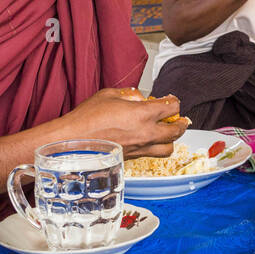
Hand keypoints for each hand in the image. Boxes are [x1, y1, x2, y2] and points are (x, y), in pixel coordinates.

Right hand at [64, 88, 187, 157]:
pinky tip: (150, 140)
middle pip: (176, 131)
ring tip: (167, 133)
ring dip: (171, 139)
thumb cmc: (86, 118)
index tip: (172, 100)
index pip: (172, 108)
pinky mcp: (133, 158)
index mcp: (142, 114)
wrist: (73, 141)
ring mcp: (140, 148)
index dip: (174, 102)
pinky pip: (153, 155)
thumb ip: (129, 95)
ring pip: (168, 148)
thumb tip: (140, 98)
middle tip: (181, 119)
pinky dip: (156, 148)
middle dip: (181, 123)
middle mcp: (145, 133)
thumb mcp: (109, 95)